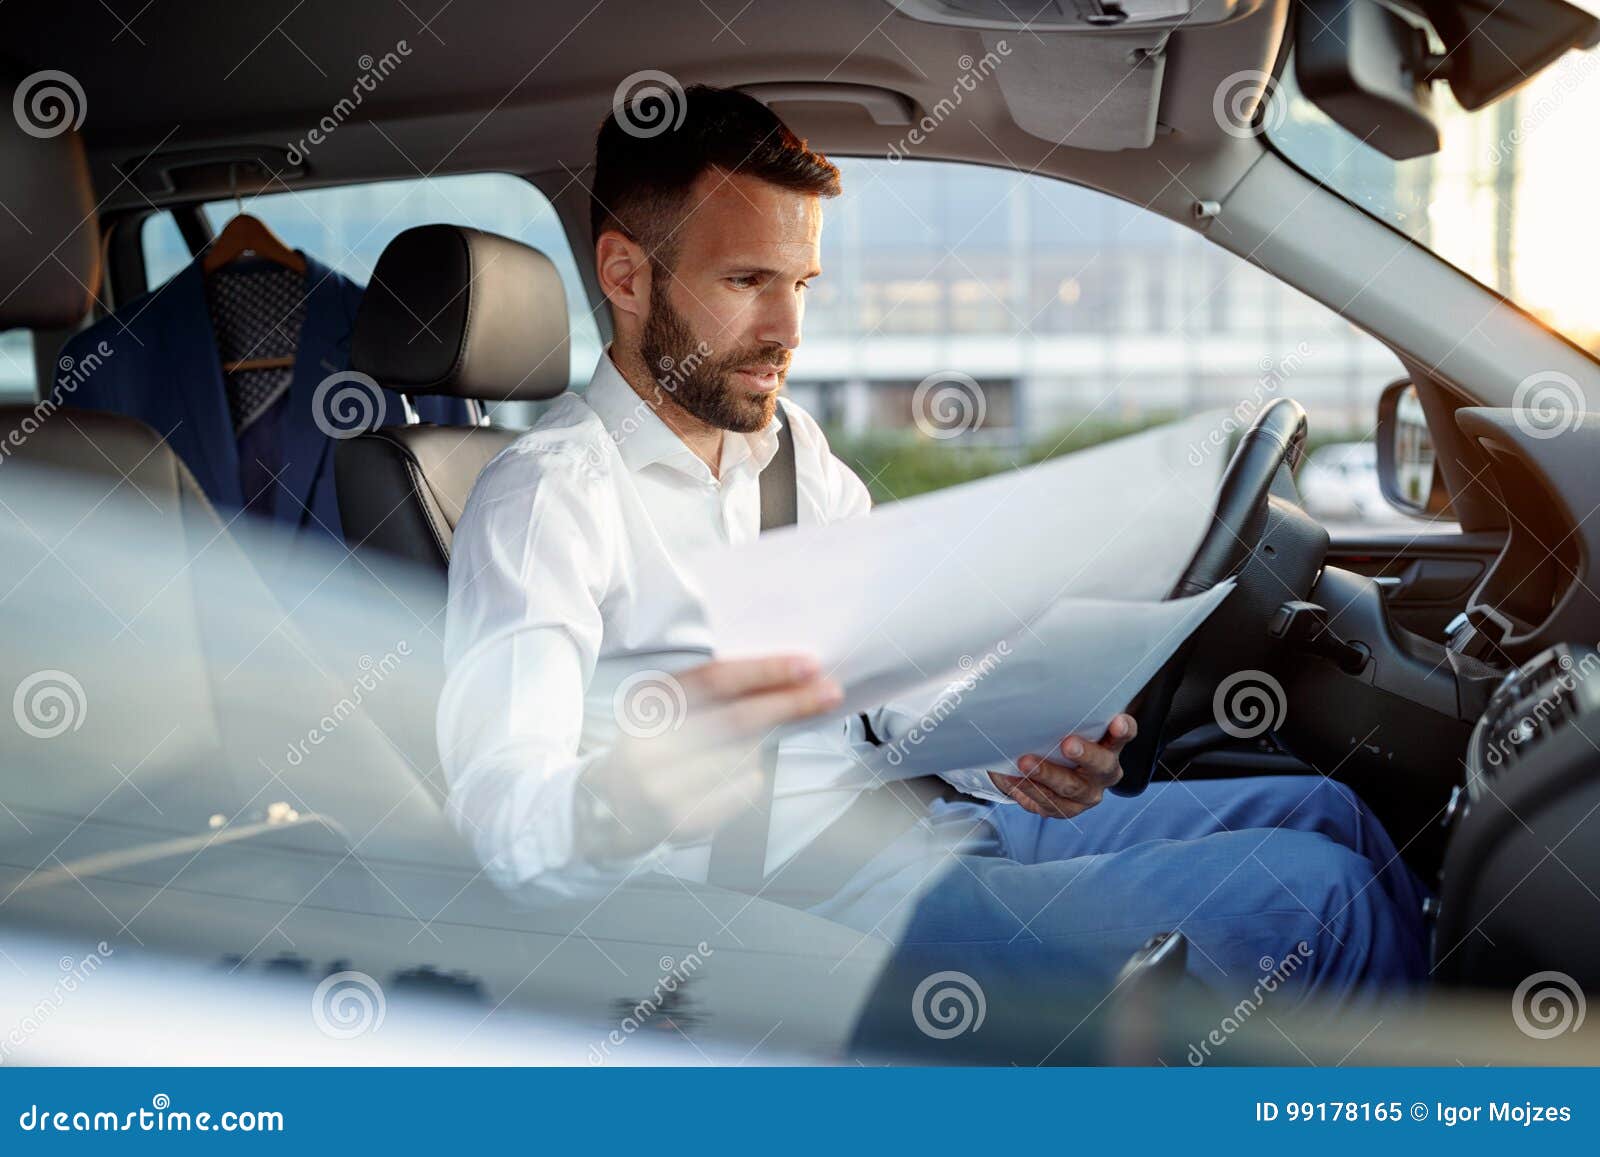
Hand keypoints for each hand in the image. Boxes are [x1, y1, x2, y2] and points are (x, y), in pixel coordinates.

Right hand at [576, 655, 841, 860]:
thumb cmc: (656, 748)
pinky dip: (752, 780)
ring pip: (742, 758)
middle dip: (789, 703)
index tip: (808, 665)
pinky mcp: (674, 821)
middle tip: (828, 693)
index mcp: (648, 705)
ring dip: (762, 747)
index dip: (765, 670)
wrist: (606, 805)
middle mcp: (649, 743)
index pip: (715, 679)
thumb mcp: (672, 710)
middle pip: (735, 718)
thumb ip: (718, 696)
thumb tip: (790, 681)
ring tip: (755, 745)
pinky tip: (744, 774)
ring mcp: (659, 786)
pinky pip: (738, 793)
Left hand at [988, 713, 1135, 819]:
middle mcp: (1104, 773)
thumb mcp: (1068, 726)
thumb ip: (1065, 714)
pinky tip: (1011, 778)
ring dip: (1046, 775)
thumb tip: (1037, 683)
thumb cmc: (1061, 738)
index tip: (1117, 721)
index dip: (1123, 730)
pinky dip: (1026, 790)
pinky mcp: (1065, 809)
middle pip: (1101, 766)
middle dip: (1085, 755)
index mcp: (1111, 746)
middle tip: (1068, 744)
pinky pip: (1046, 803)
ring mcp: (1086, 795)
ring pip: (1070, 788)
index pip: (1124, 735)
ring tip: (1024, 763)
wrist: (1054, 771)